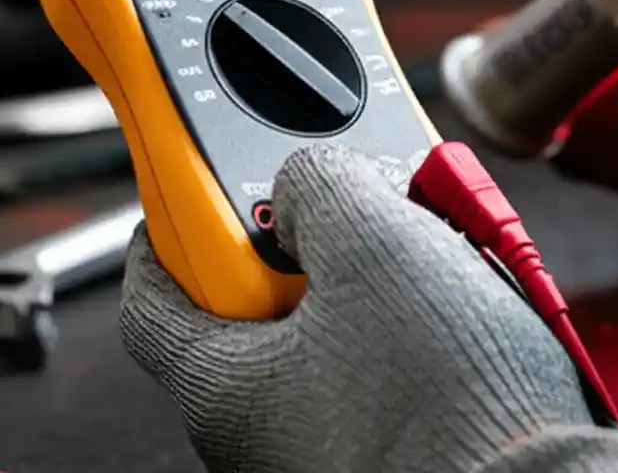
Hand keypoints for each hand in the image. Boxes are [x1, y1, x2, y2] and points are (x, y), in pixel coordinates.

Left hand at [118, 146, 617, 471]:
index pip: (155, 290)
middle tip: (353, 199)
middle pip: (259, 298)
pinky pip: (387, 359)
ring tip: (429, 240)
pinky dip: (413, 316)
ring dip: (378, 270)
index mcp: (224, 385)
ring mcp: (331, 438)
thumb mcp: (375, 248)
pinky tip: (462, 295)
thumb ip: (323, 187)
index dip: (172, 220)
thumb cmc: (446, 406)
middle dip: (310, 233)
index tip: (199, 180)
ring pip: (335, 325)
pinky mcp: (397, 442)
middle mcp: (266, 425)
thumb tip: (313, 176)